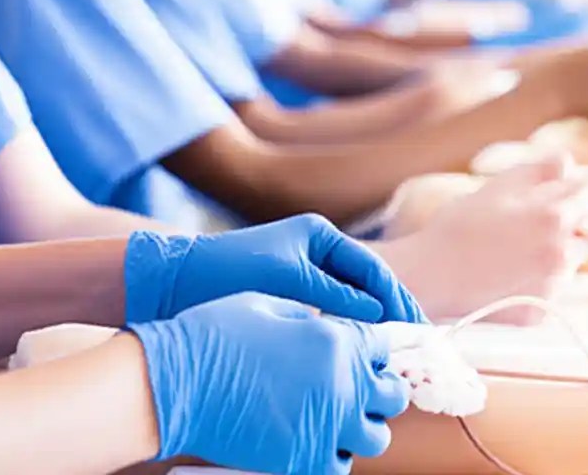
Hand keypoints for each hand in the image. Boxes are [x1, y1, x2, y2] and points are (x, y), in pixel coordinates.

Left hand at [124, 214, 425, 324]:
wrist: (173, 284)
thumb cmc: (228, 271)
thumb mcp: (288, 280)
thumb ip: (334, 296)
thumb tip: (375, 315)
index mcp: (318, 235)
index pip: (370, 267)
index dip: (395, 296)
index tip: (414, 324)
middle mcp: (314, 252)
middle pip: (364, 285)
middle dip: (389, 312)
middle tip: (414, 341)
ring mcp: (302, 276)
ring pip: (348, 303)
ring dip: (368, 324)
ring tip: (388, 352)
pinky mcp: (287, 300)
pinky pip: (328, 315)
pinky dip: (344, 331)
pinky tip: (353, 352)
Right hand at [129, 293, 408, 472]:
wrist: (174, 382)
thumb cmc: (213, 335)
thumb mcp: (269, 306)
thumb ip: (312, 318)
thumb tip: (332, 329)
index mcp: (336, 341)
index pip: (382, 348)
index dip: (374, 351)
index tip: (367, 358)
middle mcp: (341, 385)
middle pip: (391, 395)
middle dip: (379, 391)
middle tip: (359, 391)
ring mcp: (325, 427)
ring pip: (374, 437)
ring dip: (361, 427)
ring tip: (338, 421)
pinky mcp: (302, 461)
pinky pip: (339, 466)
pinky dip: (332, 456)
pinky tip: (314, 443)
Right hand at [380, 156, 587, 323]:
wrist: (429, 278)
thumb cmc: (458, 226)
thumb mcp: (498, 187)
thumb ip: (540, 171)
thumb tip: (570, 163)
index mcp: (555, 216)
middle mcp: (562, 253)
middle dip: (581, 215)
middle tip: (553, 209)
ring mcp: (553, 286)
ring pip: (574, 258)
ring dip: (562, 245)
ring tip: (520, 243)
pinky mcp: (541, 311)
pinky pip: (552, 285)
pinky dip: (540, 274)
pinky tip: (509, 269)